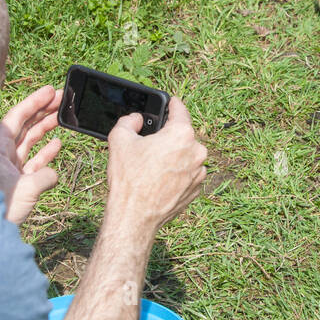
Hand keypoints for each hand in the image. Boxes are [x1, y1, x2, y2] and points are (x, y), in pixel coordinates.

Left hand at [0, 84, 62, 224]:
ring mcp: (8, 169)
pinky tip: (57, 144)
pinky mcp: (15, 182)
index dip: (34, 102)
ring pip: (29, 141)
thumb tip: (52, 173)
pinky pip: (33, 160)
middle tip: (60, 99)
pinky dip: (45, 151)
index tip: (50, 90)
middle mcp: (0, 156)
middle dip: (42, 111)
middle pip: (23, 126)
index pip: (16, 117)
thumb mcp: (27, 188)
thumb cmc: (0, 209)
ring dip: (45, 128)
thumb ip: (45, 175)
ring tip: (62, 116)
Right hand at [104, 96, 206, 236]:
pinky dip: (177, 173)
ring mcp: (199, 171)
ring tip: (152, 168)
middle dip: (167, 137)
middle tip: (149, 146)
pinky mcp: (197, 188)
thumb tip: (137, 119)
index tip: (170, 102)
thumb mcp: (119, 140)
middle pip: (182, 135)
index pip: (180, 110)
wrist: (135, 217)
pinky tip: (160, 181)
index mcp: (181, 134)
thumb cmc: (129, 179)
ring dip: (173, 156)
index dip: (172, 104)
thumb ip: (128, 121)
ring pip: (186, 155)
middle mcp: (197, 151)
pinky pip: (188, 173)